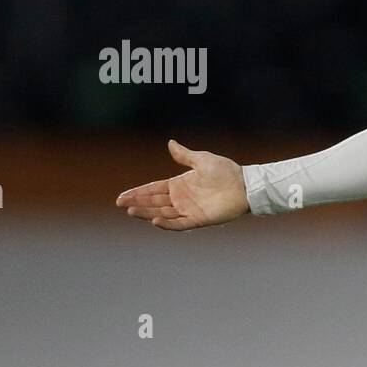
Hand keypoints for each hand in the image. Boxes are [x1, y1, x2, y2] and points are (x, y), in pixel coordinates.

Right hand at [115, 139, 250, 230]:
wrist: (245, 184)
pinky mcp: (199, 219)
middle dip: (137, 203)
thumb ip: (184, 155)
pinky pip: (179, 223)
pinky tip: (154, 220)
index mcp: (179, 185)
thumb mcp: (202, 160)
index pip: (153, 189)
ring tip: (131, 211)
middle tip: (121, 204)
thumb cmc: (227, 171)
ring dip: (147, 213)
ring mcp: (189, 210)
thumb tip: (170, 143)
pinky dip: (167, 223)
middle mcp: (181, 199)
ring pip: (162, 214)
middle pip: (154, 202)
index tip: (122, 196)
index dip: (138, 192)